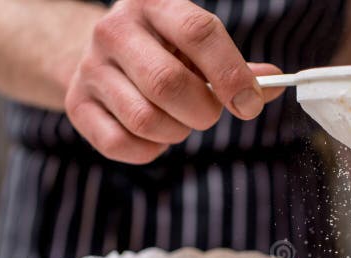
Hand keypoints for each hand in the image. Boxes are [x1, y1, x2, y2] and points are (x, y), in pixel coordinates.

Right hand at [65, 0, 284, 163]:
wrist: (98, 56)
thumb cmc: (161, 52)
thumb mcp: (196, 48)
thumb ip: (234, 66)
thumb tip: (274, 84)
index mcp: (154, 3)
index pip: (197, 32)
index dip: (229, 73)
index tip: (249, 104)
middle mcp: (115, 30)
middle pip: (168, 83)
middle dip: (202, 111)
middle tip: (208, 115)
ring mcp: (91, 67)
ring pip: (145, 119)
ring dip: (175, 133)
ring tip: (177, 122)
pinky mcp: (76, 104)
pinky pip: (121, 144)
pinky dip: (148, 150)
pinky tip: (152, 135)